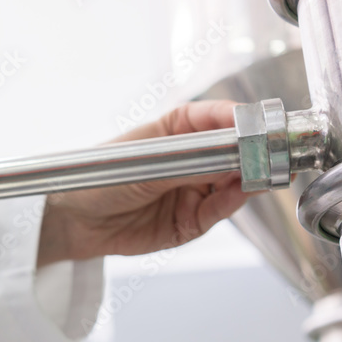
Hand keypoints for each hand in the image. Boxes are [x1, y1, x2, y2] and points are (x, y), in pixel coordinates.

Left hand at [37, 101, 250, 263]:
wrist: (71, 221)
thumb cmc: (96, 179)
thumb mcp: (144, 165)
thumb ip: (191, 164)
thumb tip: (233, 160)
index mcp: (176, 132)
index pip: (215, 119)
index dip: (238, 118)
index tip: (258, 120)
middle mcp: (190, 161)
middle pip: (232, 153)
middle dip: (253, 151)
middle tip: (269, 150)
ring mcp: (192, 191)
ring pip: (231, 183)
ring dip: (247, 178)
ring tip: (257, 173)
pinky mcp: (190, 222)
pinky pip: (217, 212)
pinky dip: (230, 203)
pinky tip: (239, 193)